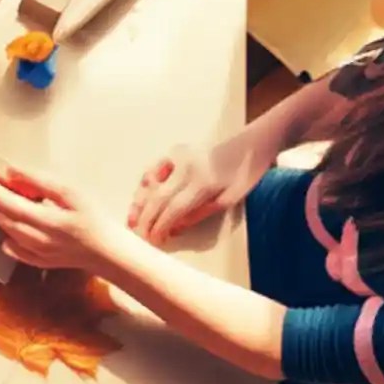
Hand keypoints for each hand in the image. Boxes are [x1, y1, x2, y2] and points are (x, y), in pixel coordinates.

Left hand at [0, 168, 131, 272]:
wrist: (113, 254)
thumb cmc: (97, 219)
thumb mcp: (73, 194)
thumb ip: (41, 183)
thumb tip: (12, 172)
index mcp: (48, 222)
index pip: (11, 205)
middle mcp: (39, 241)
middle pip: (8, 219)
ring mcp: (39, 255)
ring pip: (10, 235)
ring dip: (3, 217)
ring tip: (4, 202)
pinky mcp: (44, 263)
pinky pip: (18, 252)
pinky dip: (10, 240)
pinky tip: (10, 232)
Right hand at [129, 141, 267, 244]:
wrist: (251, 144)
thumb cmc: (245, 174)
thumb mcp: (229, 199)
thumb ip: (201, 213)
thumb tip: (175, 227)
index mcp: (203, 182)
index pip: (174, 208)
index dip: (161, 226)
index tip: (155, 240)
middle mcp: (186, 168)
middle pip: (158, 198)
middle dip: (147, 219)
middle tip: (140, 236)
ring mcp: (178, 157)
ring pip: (150, 183)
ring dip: (139, 203)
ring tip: (132, 220)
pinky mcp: (174, 151)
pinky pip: (154, 169)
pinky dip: (145, 183)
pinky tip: (141, 196)